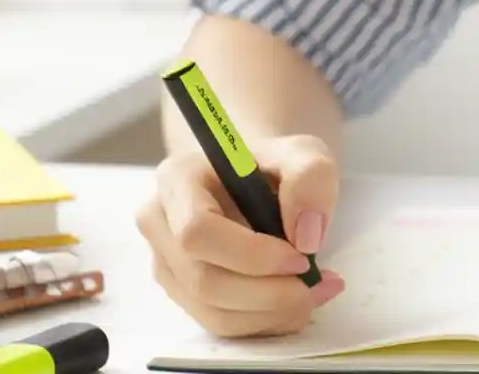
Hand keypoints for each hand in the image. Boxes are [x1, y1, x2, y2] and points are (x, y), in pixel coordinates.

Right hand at [136, 134, 345, 336]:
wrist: (258, 182)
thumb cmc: (274, 166)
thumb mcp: (304, 154)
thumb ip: (310, 179)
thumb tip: (306, 236)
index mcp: (178, 179)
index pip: (198, 231)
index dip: (252, 255)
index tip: (301, 258)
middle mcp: (159, 223)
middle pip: (204, 280)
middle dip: (269, 293)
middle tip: (319, 284)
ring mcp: (166, 262)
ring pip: (213, 311)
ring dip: (272, 313)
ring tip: (316, 292)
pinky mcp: (183, 292)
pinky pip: (221, 323)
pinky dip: (265, 321)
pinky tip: (297, 302)